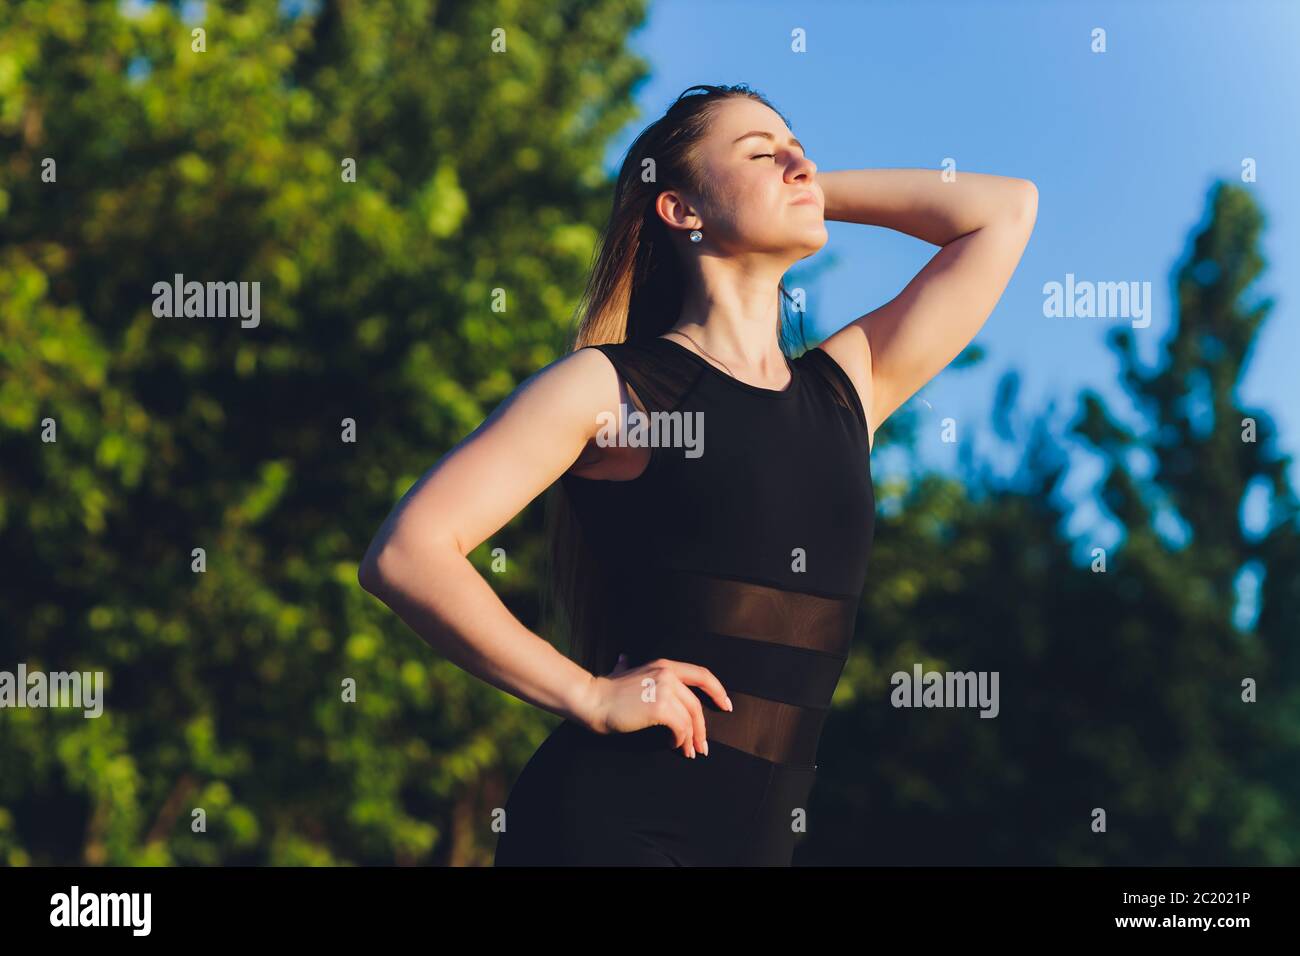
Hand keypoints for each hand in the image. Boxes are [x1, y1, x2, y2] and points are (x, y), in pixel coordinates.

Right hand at [583, 654, 732, 758]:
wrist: (593, 700)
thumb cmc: (605, 690)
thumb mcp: (621, 671)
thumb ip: (627, 665)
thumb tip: (623, 658)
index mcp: (664, 666)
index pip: (702, 675)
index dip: (718, 691)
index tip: (726, 705)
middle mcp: (668, 674)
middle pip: (697, 705)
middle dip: (703, 729)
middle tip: (703, 747)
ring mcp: (664, 690)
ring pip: (690, 719)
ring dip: (692, 739)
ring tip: (689, 753)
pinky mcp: (659, 707)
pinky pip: (680, 728)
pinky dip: (680, 740)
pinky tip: (672, 745)